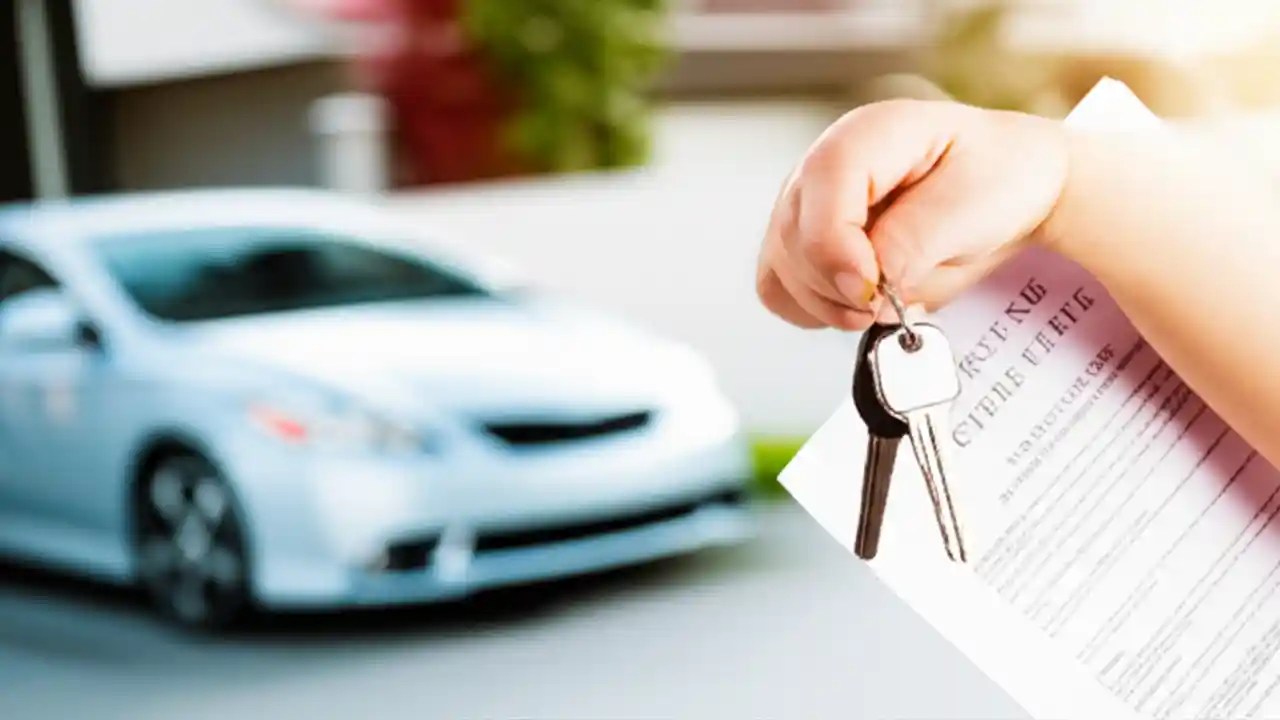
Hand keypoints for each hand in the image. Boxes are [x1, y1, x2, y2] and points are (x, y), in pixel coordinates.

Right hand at [756, 100, 1069, 329]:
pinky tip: (859, 302)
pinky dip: (815, 309)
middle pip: (792, 237)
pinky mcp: (802, 242)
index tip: (874, 291)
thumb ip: (913, 242)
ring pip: (780, 270)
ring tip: (885, 302)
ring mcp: (807, 204)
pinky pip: (780, 288)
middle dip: (839, 287)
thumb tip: (867, 284)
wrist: (1008, 188)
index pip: (822, 185)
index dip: (836, 248)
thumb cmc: (997, 179)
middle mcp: (824, 165)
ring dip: (829, 304)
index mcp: (868, 134)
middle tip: (894, 302)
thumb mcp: (972, 206)